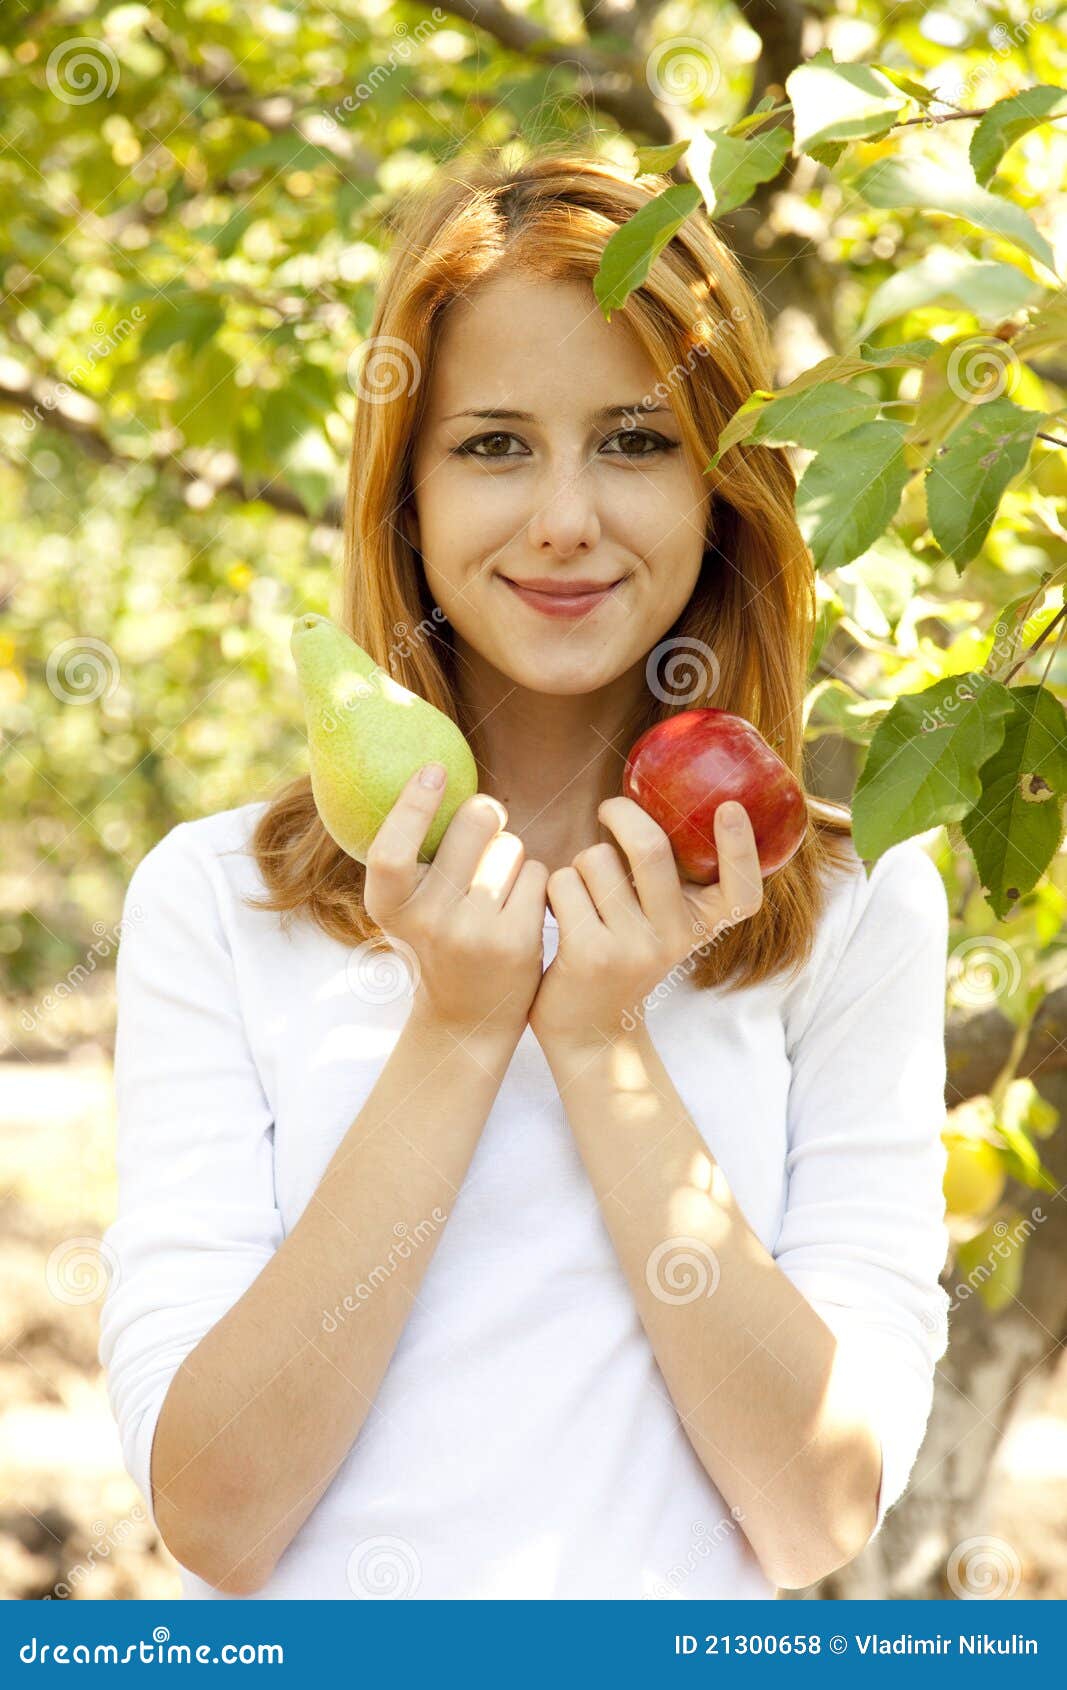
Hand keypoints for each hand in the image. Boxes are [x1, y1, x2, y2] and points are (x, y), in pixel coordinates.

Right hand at [362, 765, 549, 1045]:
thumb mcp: (409, 907)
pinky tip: (522, 910)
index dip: (412, 806)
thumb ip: (416, 857)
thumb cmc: (438, 942)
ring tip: (498, 890)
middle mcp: (427, 921)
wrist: (467, 1018)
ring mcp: (473, 933)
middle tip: (485, 825)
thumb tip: (436, 773)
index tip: (434, 770)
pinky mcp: (516, 941)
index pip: (390, 852)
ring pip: (512, 847)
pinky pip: (538, 875)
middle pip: (473, 825)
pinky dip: (535, 882)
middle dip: (485, 817)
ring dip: (512, 857)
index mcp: (388, 908)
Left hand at [529, 796, 762, 1054]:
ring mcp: (634, 947)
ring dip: (580, 865)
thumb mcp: (661, 926)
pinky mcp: (591, 953)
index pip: (741, 892)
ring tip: (583, 895)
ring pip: (596, 859)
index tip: (728, 807)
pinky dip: (556, 888)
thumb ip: (667, 882)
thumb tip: (646, 808)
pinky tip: (561, 914)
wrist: (590, 1031)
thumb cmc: (623, 958)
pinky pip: (564, 883)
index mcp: (702, 926)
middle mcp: (676, 938)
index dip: (740, 848)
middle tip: (608, 809)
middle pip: (650, 849)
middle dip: (621, 814)